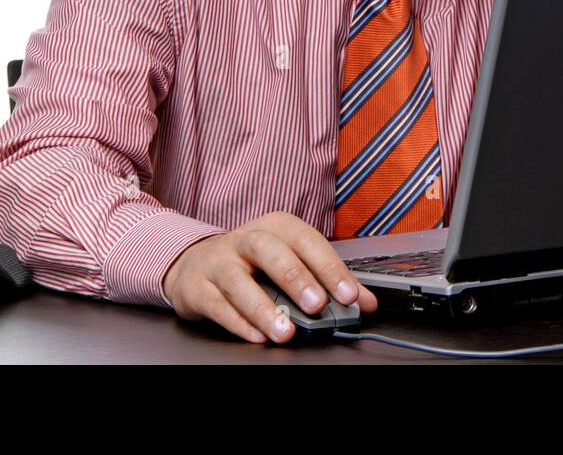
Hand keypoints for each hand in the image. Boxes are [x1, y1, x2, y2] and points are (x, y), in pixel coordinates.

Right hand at [162, 211, 377, 343]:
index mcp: (277, 227)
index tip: (349, 295)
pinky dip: (238, 322)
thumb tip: (366, 302)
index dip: (329, 267)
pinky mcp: (198, 287)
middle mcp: (246, 239)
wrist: (196, 264)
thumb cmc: (253, 263)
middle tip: (317, 305)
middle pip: (270, 251)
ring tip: (285, 331)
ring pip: (238, 280)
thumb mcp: (291, 261)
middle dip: (295, 277)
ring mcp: (219, 262)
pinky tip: (256, 335)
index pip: (307, 241)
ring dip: (263, 307)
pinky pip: (218, 305)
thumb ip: (329, 282)